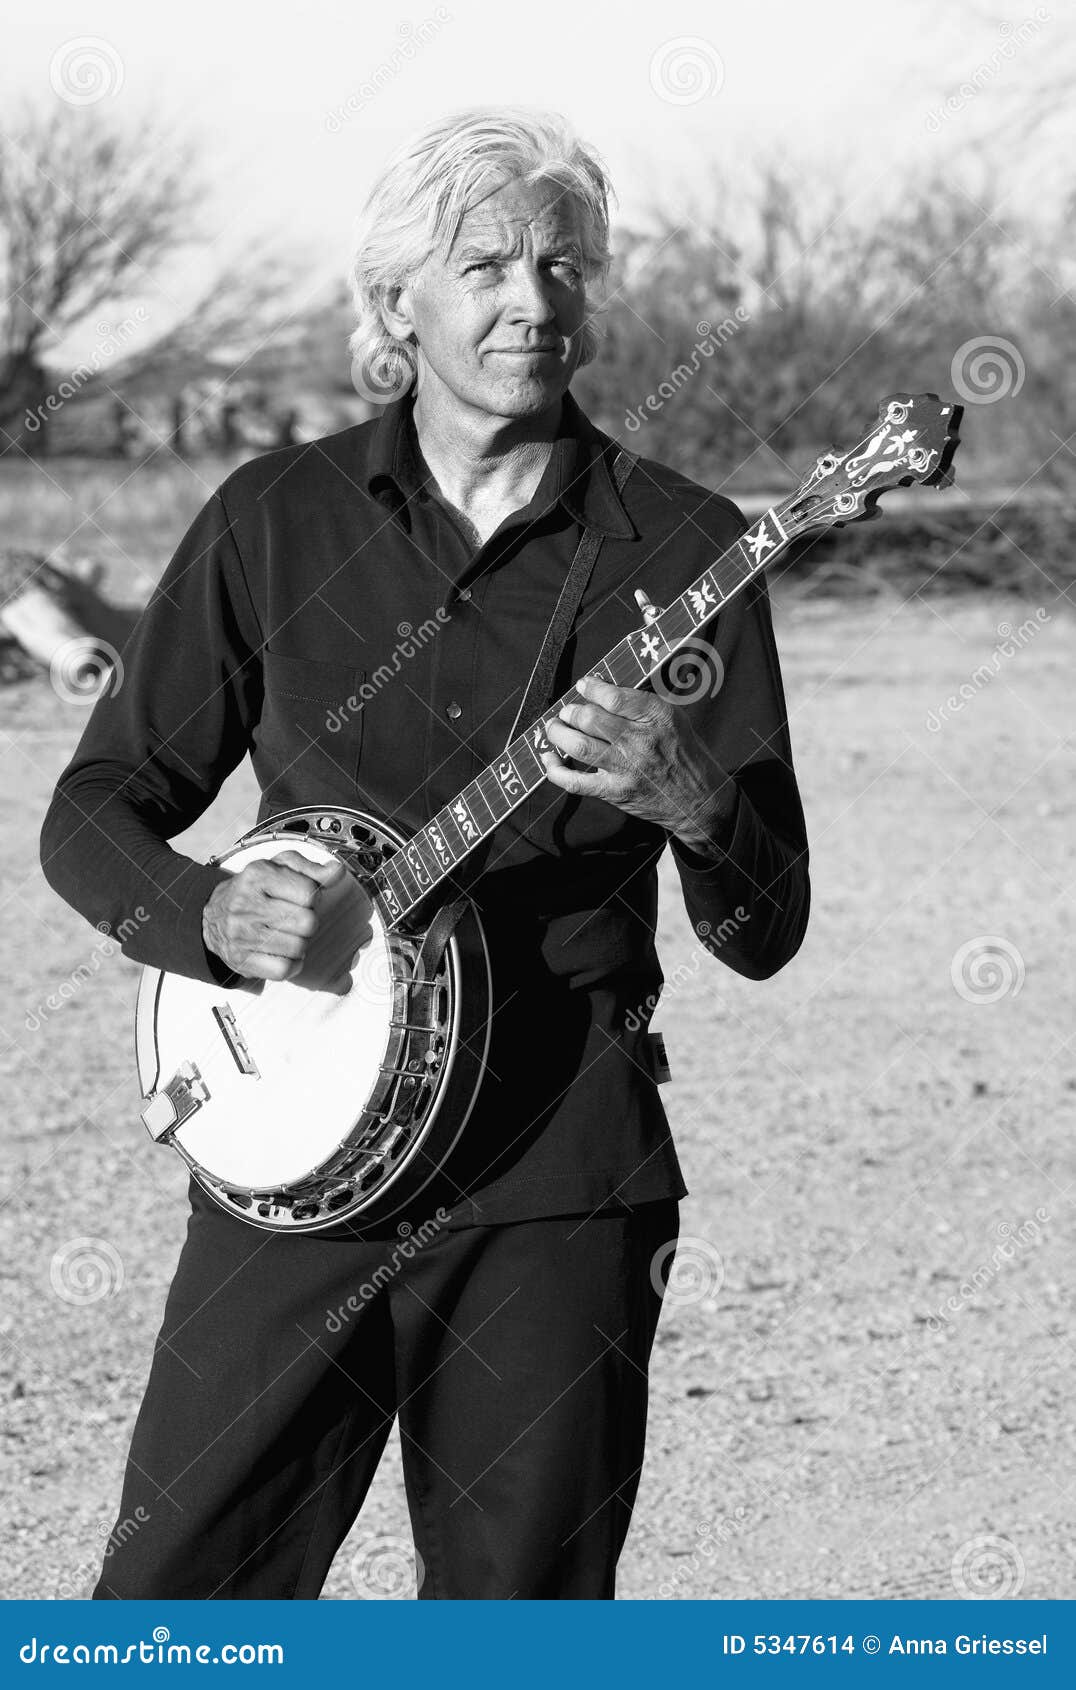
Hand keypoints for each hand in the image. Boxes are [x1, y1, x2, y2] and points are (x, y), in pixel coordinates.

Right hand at [202, 850, 347, 981]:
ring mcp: (240, 934)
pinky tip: (284, 953)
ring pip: (298, 947)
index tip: (300, 898)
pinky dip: (292, 964)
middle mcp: (245, 903)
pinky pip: (284, 970)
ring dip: (300, 943)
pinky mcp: (240, 959)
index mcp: (257, 875)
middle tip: (294, 918)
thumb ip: (312, 869)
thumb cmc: (255, 890)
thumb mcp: (280, 868)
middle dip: (307, 922)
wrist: (214, 916)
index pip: (309, 893)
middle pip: (307, 923)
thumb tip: (336, 871)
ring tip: (287, 933)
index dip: (312, 898)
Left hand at [542, 673, 736, 849]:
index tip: (583, 685)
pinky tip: (548, 760)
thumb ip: (642, 705)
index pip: (615, 697)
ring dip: (559, 734)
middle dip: (571, 711)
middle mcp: (641, 741)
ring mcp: (627, 769)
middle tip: (567, 711)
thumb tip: (604, 690)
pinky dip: (556, 771)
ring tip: (554, 727)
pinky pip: (576, 782)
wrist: (699, 801)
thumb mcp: (675, 720)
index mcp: (659, 717)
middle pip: (591, 718)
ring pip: (580, 746)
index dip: (592, 688)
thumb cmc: (685, 755)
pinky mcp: (616, 792)